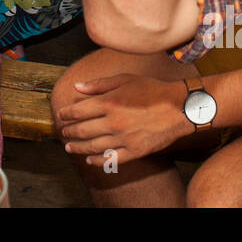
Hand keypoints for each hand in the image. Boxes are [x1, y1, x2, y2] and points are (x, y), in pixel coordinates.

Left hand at [57, 74, 189, 166]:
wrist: (179, 107)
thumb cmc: (152, 90)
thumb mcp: (125, 79)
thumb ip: (98, 84)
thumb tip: (77, 86)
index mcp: (109, 103)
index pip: (78, 111)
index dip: (66, 114)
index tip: (61, 115)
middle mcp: (113, 122)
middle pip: (82, 130)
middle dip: (69, 132)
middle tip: (63, 132)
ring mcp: (124, 139)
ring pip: (93, 146)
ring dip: (78, 148)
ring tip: (70, 147)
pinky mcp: (134, 151)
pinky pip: (111, 159)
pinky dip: (97, 161)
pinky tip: (90, 160)